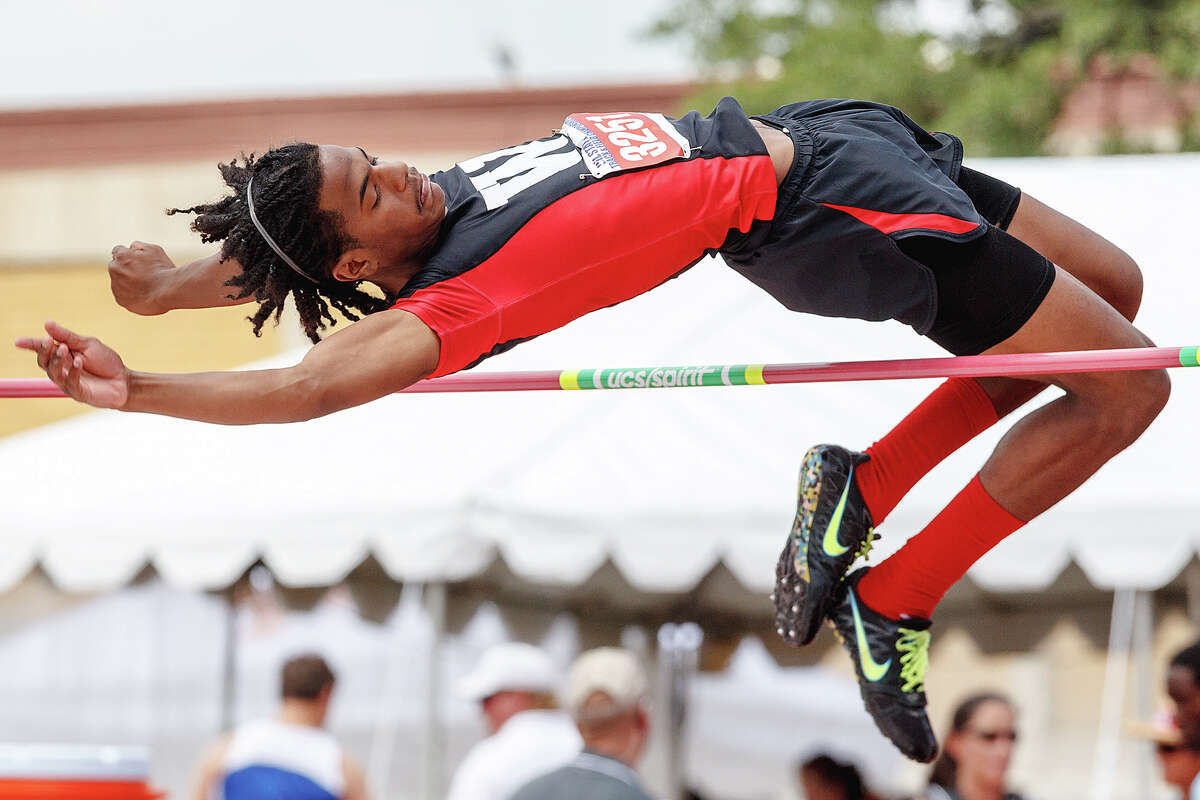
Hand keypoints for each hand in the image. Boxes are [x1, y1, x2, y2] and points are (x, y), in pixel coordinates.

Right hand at [15, 321, 130, 408]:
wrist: (125, 381)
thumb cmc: (106, 362)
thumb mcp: (88, 344)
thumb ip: (67, 336)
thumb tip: (46, 323)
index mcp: (63, 356)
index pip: (43, 350)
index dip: (31, 345)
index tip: (18, 341)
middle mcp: (62, 370)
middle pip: (44, 362)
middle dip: (44, 351)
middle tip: (49, 341)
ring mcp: (68, 382)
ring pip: (53, 373)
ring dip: (57, 360)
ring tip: (65, 350)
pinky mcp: (78, 393)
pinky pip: (70, 383)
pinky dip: (73, 371)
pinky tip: (79, 362)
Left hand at [108, 241, 175, 314]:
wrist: (168, 291)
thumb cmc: (163, 269)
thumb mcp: (154, 250)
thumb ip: (139, 246)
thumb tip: (131, 247)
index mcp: (121, 256)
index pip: (118, 251)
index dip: (129, 256)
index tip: (138, 261)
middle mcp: (114, 269)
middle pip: (116, 267)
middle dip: (126, 269)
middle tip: (144, 274)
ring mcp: (116, 286)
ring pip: (119, 282)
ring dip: (128, 283)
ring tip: (147, 287)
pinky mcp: (121, 300)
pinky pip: (124, 296)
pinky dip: (132, 296)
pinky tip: (145, 295)